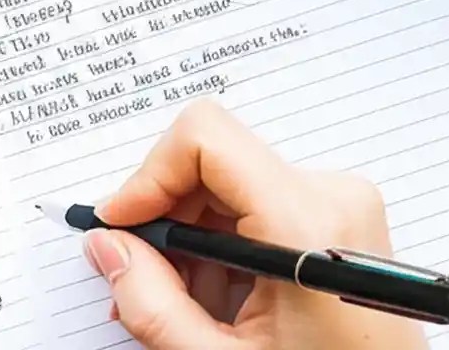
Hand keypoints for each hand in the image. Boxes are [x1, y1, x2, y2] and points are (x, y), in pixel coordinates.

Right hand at [84, 99, 429, 349]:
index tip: (121, 223)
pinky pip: (255, 211)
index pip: (205, 138)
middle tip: (139, 280)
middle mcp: (332, 196)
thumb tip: (108, 247)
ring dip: (191, 245)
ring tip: (186, 310)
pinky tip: (219, 306)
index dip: (148, 176)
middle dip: (164, 222)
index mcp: (309, 222)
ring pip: (228, 192)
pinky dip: (221, 252)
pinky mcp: (338, 221)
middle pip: (212, 166)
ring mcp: (340, 206)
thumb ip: (152, 304)